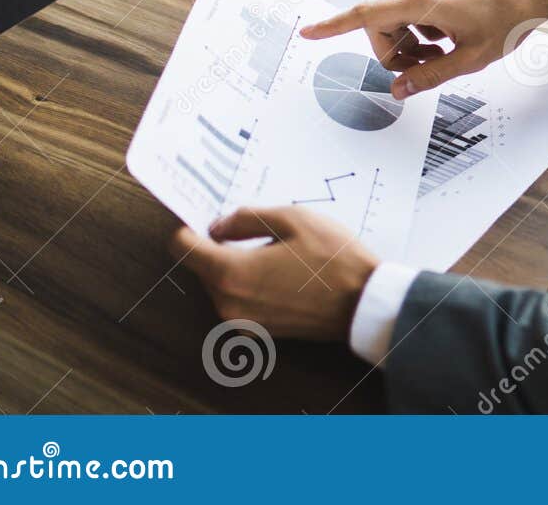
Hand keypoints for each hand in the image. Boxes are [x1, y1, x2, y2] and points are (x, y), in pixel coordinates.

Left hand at [170, 207, 378, 339]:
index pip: (183, 248)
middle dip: (217, 246)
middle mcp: (228, 304)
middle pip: (201, 267)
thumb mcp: (293, 220)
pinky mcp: (258, 332)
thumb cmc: (333, 259)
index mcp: (231, 274)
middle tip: (249, 228)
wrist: (364, 303)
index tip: (203, 216)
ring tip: (273, 249)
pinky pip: (239, 300)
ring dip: (234, 265)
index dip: (189, 226)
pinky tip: (281, 270)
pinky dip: (249, 283)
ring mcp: (242, 322)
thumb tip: (218, 226)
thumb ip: (246, 218)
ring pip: (220, 284)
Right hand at [299, 0, 547, 97]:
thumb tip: (397, 90)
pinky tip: (450, 36)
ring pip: (399, 18)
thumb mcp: (470, 59)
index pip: (367, 14)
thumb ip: (430, 76)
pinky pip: (415, 7)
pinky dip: (423, 27)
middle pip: (381, 24)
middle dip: (394, 52)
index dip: (334, 26)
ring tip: (444, 52)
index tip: (309, 32)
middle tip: (423, 68)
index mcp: (424, 3)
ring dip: (411, 41)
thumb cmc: (509, 20)